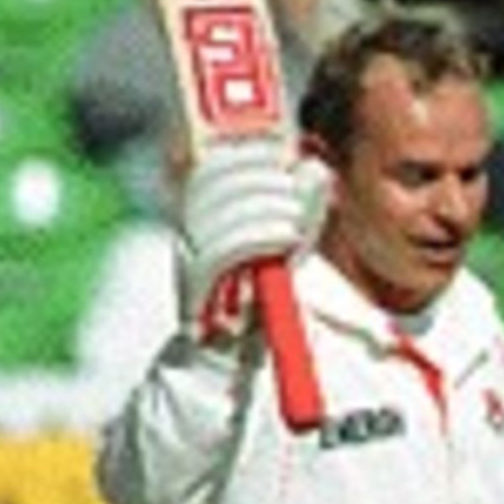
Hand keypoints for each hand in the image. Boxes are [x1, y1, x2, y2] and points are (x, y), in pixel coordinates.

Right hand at [177, 144, 332, 343]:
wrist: (237, 348)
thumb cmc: (262, 290)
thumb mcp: (288, 239)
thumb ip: (302, 204)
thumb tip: (315, 169)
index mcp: (203, 211)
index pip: (210, 167)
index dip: (244, 155)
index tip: (280, 158)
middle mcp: (188, 229)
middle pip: (213, 184)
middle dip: (260, 178)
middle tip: (292, 191)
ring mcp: (188, 257)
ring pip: (219, 213)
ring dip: (266, 208)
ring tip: (294, 220)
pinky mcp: (195, 286)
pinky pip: (220, 250)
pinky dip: (259, 236)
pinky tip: (286, 237)